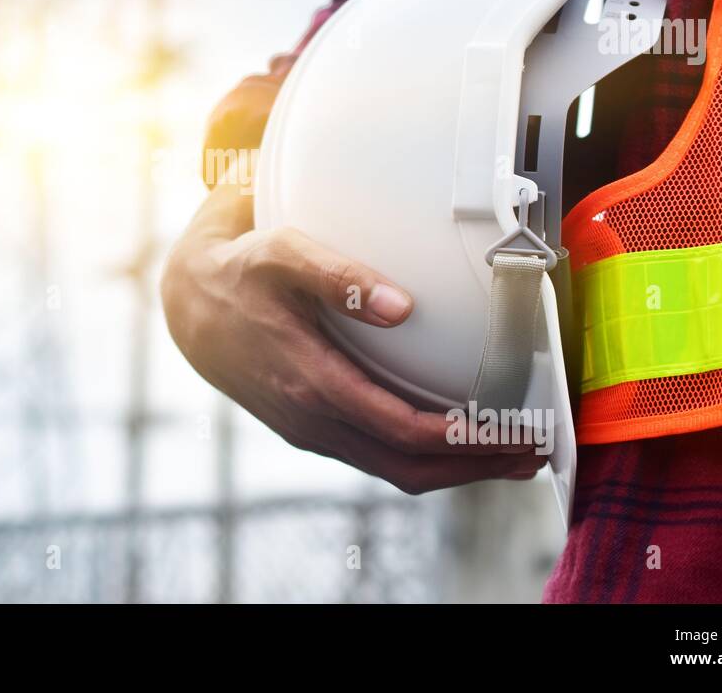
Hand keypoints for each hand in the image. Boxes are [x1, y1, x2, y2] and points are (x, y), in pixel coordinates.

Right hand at [161, 180, 546, 493]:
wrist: (185, 304)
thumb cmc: (239, 270)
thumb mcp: (281, 252)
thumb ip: (337, 274)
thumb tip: (400, 306)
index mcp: (311, 381)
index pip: (404, 431)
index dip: (468, 441)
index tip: (518, 432)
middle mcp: (312, 419)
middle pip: (409, 467)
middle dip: (477, 465)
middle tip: (536, 450)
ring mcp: (310, 429)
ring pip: (393, 469)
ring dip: (455, 468)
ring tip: (510, 454)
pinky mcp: (310, 426)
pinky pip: (375, 456)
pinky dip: (422, 457)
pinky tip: (452, 440)